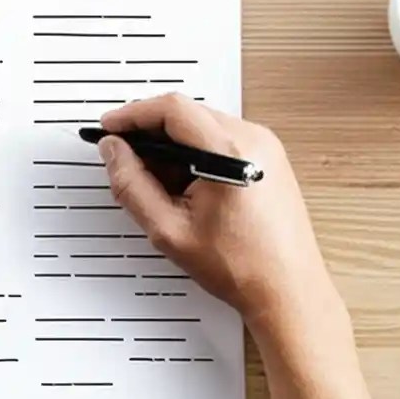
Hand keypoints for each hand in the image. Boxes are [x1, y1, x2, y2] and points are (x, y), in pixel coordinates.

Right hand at [97, 94, 335, 327]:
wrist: (288, 290)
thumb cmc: (244, 267)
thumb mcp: (169, 230)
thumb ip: (132, 185)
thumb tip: (114, 153)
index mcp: (231, 152)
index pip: (171, 109)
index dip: (133, 114)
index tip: (111, 127)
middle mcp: (254, 140)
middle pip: (186, 113)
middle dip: (150, 133)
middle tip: (125, 160)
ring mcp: (266, 147)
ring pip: (202, 125)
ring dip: (172, 146)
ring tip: (157, 185)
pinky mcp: (268, 159)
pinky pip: (221, 139)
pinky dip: (195, 154)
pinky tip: (184, 187)